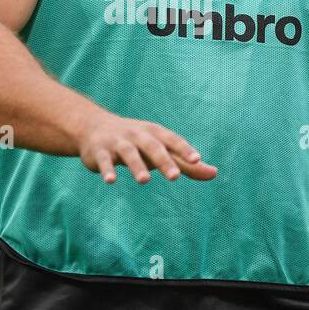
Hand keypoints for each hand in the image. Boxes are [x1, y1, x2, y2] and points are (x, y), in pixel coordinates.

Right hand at [77, 113, 217, 183]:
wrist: (94, 128)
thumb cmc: (137, 142)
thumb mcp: (161, 149)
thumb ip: (186, 163)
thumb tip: (214, 174)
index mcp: (154, 133)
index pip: (172, 140)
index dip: (184, 149)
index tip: (197, 160)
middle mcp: (137, 135)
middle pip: (152, 146)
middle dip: (164, 160)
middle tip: (175, 177)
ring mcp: (117, 142)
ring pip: (129, 153)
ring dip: (137, 166)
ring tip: (145, 181)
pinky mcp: (99, 152)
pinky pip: (104, 160)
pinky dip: (107, 169)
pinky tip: (110, 181)